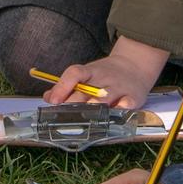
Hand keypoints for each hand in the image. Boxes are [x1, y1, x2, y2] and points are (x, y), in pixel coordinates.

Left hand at [44, 39, 168, 108]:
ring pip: (104, 98)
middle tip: (63, 117)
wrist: (135, 65)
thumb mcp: (87, 74)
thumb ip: (67, 85)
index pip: (75, 73)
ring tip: (83, 118)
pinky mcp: (134, 97)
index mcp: (91, 71)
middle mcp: (105, 78)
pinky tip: (111, 116)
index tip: (53, 100)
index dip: (62, 86)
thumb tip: (47, 97)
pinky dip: (119, 110)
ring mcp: (119, 87)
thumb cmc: (105, 74)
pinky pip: (126, 104)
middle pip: (86, 91)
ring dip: (92, 109)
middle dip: (73, 105)